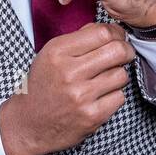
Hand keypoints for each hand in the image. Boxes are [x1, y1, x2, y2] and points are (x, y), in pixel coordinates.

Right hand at [0, 23, 134, 154]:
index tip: (118, 37)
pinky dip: (113, 96)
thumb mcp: (50, 55)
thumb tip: (109, 30)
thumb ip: (78, 39)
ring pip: (121, 74)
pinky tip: (101, 96)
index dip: (116, 33)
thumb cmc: (43, 86)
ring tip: (106, 79)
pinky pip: (119, 97)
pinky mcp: (91, 116)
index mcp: (58, 52)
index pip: (102, 33)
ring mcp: (81, 96)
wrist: (29, 124)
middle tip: (124, 54)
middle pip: (117, 51)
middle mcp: (69, 72)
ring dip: (118, 75)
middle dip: (126, 51)